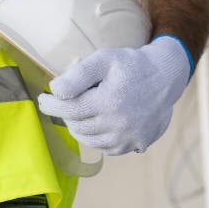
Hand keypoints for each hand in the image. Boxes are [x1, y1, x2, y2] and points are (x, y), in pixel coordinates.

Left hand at [38, 36, 190, 154]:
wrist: (165, 77)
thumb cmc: (129, 65)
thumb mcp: (102, 59)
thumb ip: (77, 75)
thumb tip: (55, 90)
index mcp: (108, 102)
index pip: (68, 110)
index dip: (51, 105)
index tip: (43, 99)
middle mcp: (119, 124)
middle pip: (76, 126)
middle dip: (65, 114)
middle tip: (64, 101)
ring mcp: (129, 137)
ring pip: (88, 140)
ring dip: (78, 127)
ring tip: (80, 111)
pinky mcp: (137, 144)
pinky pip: (106, 148)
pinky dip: (95, 138)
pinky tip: (97, 122)